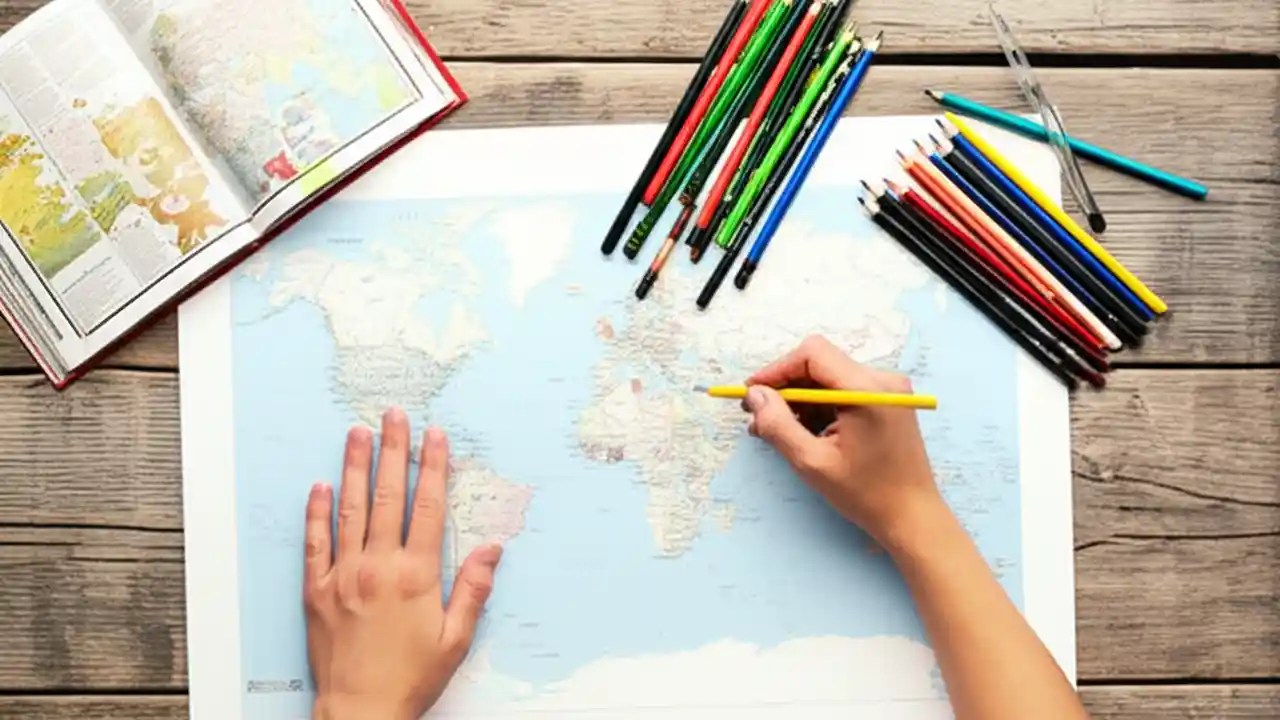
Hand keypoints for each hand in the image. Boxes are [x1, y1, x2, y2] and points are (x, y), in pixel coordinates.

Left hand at [304, 409, 501, 719]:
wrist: (360, 712)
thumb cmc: (411, 679)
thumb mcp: (456, 639)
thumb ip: (473, 590)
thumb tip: (491, 548)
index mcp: (416, 576)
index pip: (427, 507)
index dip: (433, 467)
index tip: (435, 436)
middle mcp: (378, 567)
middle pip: (388, 497)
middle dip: (393, 452)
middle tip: (393, 416)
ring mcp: (344, 576)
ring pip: (350, 510)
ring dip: (356, 468)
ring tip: (357, 434)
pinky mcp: (317, 591)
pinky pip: (316, 543)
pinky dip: (317, 512)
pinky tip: (321, 486)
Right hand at [744, 336, 942, 551]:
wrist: (913, 516)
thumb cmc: (866, 494)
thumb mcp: (812, 462)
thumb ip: (778, 425)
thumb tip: (754, 395)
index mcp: (866, 390)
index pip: (813, 354)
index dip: (777, 370)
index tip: (752, 394)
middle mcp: (882, 380)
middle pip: (821, 364)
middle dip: (786, 387)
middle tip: (758, 415)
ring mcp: (889, 390)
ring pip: (830, 378)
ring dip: (802, 400)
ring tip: (778, 430)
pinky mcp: (889, 401)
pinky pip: (845, 391)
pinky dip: (821, 407)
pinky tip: (806, 432)